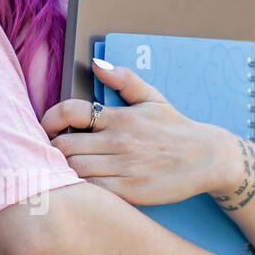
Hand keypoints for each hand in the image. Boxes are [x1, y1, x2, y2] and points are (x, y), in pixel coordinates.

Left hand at [40, 58, 232, 205]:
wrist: (207, 158)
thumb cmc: (175, 128)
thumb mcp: (153, 97)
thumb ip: (124, 79)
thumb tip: (96, 63)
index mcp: (120, 116)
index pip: (70, 111)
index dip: (50, 119)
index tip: (47, 128)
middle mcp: (119, 141)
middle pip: (65, 146)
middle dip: (53, 149)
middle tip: (52, 153)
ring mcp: (124, 168)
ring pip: (75, 171)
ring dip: (63, 171)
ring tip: (63, 170)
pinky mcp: (131, 191)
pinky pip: (93, 191)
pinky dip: (82, 189)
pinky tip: (82, 186)